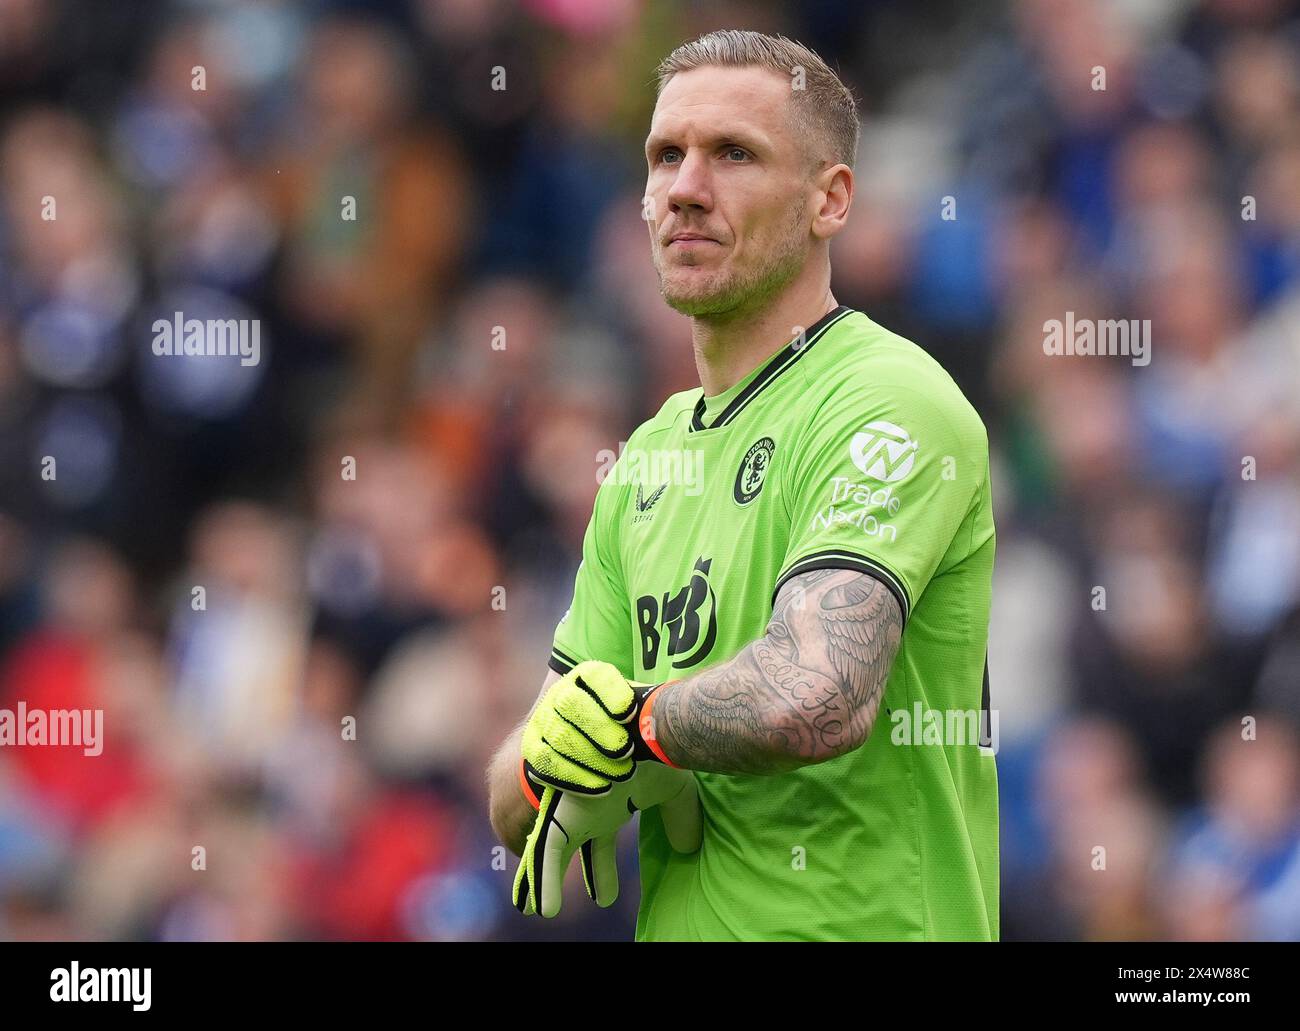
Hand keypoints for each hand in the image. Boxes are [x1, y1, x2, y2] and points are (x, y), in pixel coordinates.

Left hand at [513, 762, 701, 917]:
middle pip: (572, 849)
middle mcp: (586, 808)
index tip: (605, 897)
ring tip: (535, 910)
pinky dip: (545, 878)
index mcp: (609, 806)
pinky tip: (543, 909)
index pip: (600, 845)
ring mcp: (572, 809)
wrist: (644, 727)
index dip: (601, 871)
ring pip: (552, 850)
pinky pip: (548, 849)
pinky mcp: (562, 811)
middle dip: (561, 876)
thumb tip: (689, 846)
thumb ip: (680, 818)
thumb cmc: (658, 752)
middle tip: (553, 904)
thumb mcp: (674, 793)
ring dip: (543, 880)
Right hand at [521, 661, 640, 794]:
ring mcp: (542, 721)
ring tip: (622, 773)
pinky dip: (576, 778)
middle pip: (571, 703)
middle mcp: (560, 694)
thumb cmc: (617, 728)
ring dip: (593, 759)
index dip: (611, 692)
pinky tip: (601, 788)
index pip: (594, 675)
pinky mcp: (532, 748)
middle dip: (600, 729)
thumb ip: (645, 710)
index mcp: (586, 678)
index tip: (629, 712)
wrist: (578, 749)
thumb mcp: (631, 713)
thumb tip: (668, 717)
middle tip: (625, 750)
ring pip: (560, 736)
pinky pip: (547, 763)